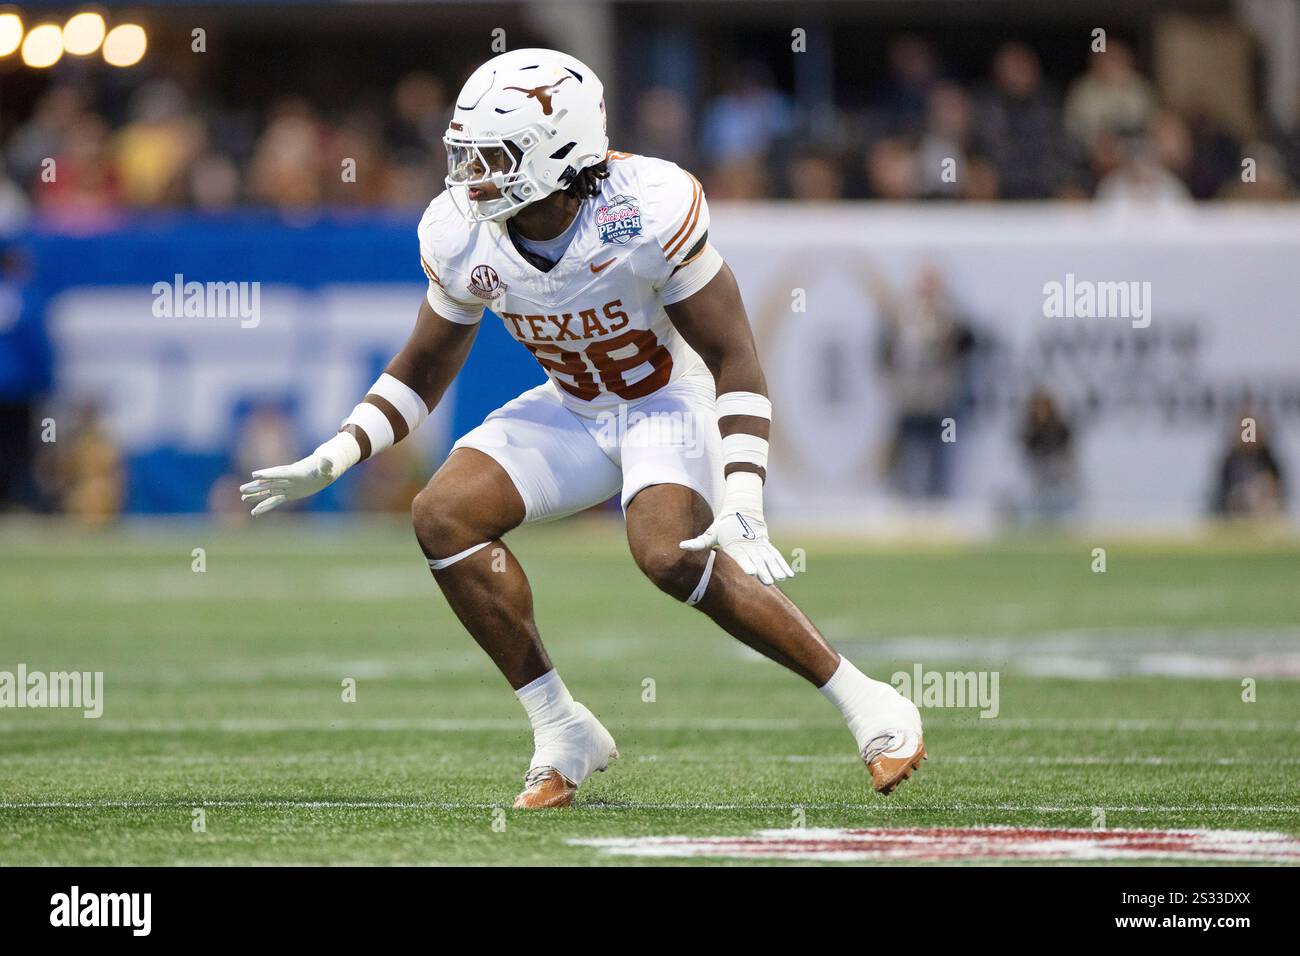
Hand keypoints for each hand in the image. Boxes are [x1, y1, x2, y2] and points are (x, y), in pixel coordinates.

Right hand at [239, 432, 360, 515]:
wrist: (323, 468)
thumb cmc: (326, 466)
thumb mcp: (328, 466)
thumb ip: (326, 464)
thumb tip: (326, 460)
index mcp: (295, 472)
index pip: (280, 472)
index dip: (269, 473)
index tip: (255, 475)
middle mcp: (288, 479)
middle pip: (269, 483)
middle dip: (256, 486)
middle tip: (242, 489)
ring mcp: (287, 486)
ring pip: (268, 491)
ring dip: (256, 495)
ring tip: (243, 498)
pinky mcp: (289, 494)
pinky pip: (275, 500)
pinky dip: (265, 506)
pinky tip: (255, 512)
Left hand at [680, 508, 793, 584]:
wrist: (742, 507)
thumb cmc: (723, 523)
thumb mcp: (711, 531)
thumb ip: (698, 542)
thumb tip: (681, 546)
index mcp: (736, 544)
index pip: (742, 555)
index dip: (747, 564)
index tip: (751, 572)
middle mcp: (750, 545)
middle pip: (759, 559)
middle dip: (764, 570)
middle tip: (768, 581)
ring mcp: (760, 545)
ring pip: (770, 558)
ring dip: (776, 568)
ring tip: (782, 579)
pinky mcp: (767, 544)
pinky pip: (776, 556)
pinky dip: (783, 565)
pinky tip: (788, 575)